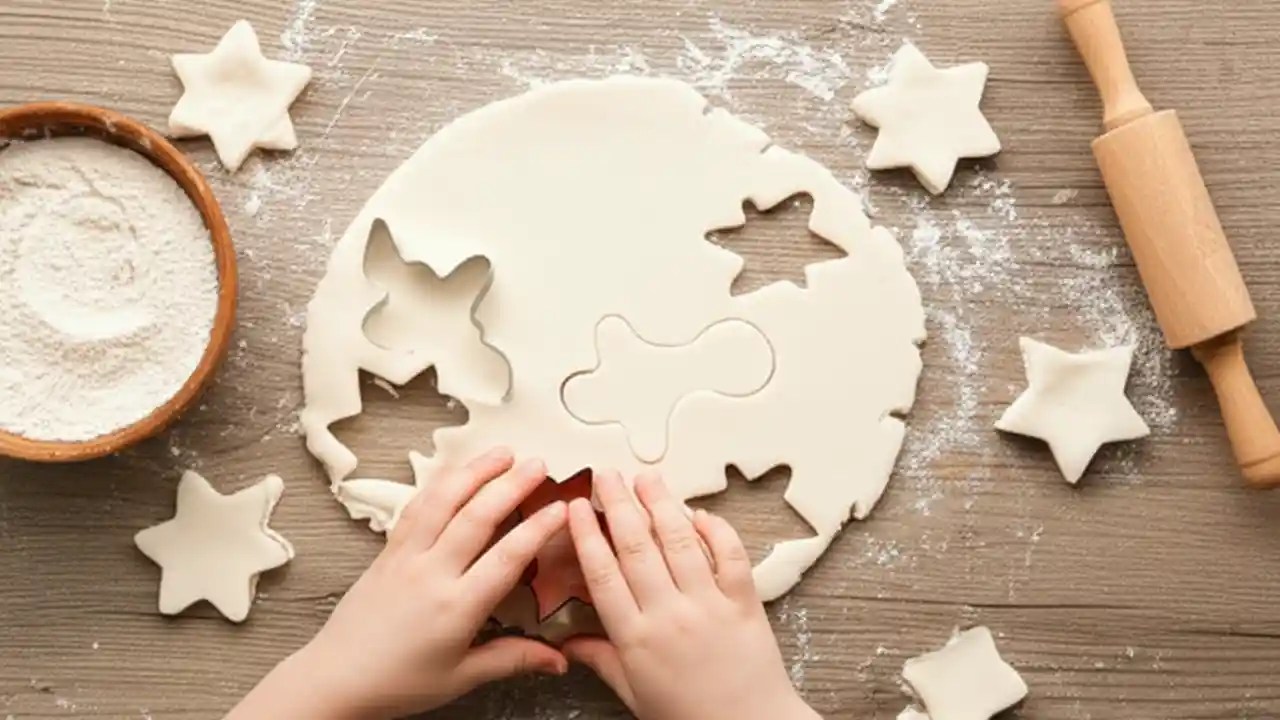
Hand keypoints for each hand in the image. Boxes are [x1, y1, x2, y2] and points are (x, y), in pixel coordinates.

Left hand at [228, 448, 569, 719]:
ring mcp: (405, 558)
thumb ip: (512, 659)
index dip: (537, 528)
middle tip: (537, 465)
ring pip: (442, 501)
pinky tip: (454, 475)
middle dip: (511, 485)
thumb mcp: (461, 676)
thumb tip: (557, 659)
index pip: (506, 557)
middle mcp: (430, 574)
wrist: (336, 679)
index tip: (561, 508)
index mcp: (456, 608)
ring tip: (500, 453)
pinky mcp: (386, 553)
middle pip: (476, 516)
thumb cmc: (395, 683)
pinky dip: (438, 486)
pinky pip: (415, 509)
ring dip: (474, 472)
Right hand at [564, 471, 818, 719]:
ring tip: (646, 479)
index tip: (577, 506)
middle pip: (636, 547)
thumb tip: (569, 643)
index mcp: (636, 639)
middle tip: (607, 475)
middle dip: (619, 504)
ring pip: (679, 542)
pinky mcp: (744, 602)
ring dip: (661, 504)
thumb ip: (603, 661)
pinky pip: (730, 555)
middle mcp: (669, 615)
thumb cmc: (692, 718)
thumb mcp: (635, 694)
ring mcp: (708, 605)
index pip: (603, 574)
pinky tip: (700, 513)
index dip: (588, 535)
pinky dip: (716, 530)